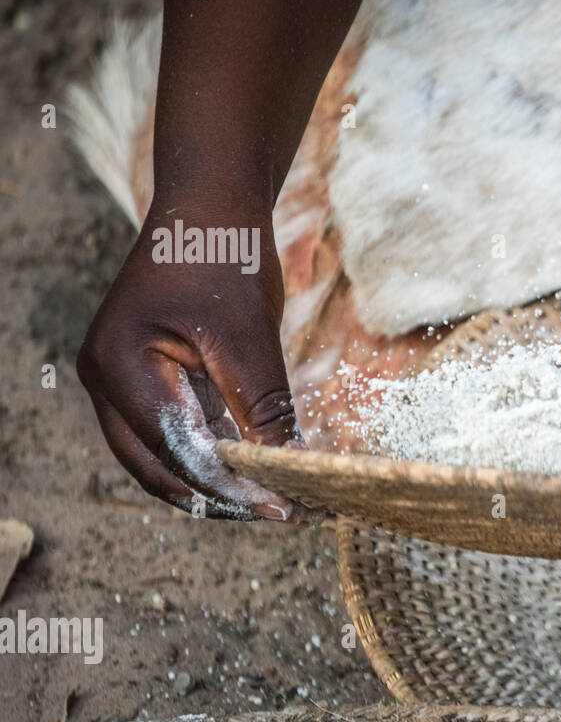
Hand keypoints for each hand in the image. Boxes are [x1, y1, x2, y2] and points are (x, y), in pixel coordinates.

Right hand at [77, 207, 316, 521]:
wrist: (208, 207)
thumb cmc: (223, 256)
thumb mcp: (249, 336)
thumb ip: (265, 405)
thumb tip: (293, 469)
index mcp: (119, 365)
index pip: (176, 450)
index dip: (231, 485)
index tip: (283, 509)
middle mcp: (105, 379)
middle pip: (156, 468)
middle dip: (217, 497)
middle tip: (279, 514)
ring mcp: (117, 382)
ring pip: (157, 460)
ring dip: (210, 484)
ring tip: (270, 500)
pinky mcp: (140, 382)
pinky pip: (167, 436)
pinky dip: (206, 457)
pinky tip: (252, 470)